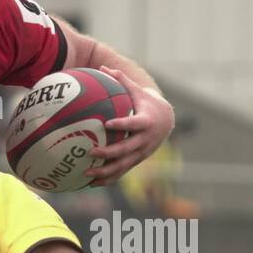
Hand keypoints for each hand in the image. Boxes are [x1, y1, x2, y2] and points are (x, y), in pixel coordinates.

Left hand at [85, 66, 174, 186]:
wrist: (167, 120)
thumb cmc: (147, 103)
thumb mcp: (138, 92)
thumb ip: (121, 80)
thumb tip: (102, 68)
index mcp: (146, 122)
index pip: (133, 124)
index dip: (122, 125)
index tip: (108, 124)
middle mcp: (144, 140)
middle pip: (126, 149)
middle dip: (109, 152)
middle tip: (91, 152)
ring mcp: (141, 153)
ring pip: (123, 165)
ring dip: (105, 171)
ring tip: (86, 173)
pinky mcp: (136, 161)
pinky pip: (121, 173)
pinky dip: (107, 179)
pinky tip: (89, 184)